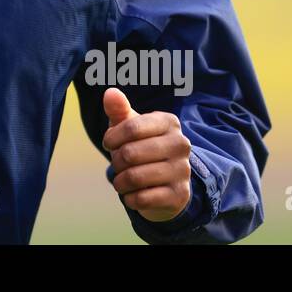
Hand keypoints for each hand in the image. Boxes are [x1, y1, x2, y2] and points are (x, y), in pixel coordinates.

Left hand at [102, 87, 192, 222]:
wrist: (167, 182)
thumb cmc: (142, 146)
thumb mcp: (130, 126)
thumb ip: (119, 109)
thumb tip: (110, 93)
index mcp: (169, 122)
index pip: (131, 127)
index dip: (112, 137)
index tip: (108, 142)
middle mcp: (180, 144)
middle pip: (130, 153)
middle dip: (116, 161)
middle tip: (118, 164)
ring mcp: (182, 170)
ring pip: (134, 177)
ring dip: (120, 182)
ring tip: (122, 180)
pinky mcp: (179, 195)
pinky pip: (142, 198)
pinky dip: (130, 198)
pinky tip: (133, 194)